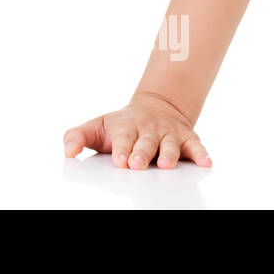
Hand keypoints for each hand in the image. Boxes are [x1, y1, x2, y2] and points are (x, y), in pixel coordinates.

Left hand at [63, 93, 211, 168]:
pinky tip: (206, 162)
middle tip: (136, 165)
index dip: (121, 148)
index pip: (123, 137)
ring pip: (170, 144)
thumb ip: (78, 137)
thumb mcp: (97, 127)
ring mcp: (168, 133)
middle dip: (141, 153)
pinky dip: (201, 153)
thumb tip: (67, 151)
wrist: (155, 107)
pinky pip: (196, 146)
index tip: (119, 160)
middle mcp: (149, 128)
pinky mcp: (186, 139)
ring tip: (165, 165)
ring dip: (169, 154)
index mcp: (126, 126)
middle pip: (146, 142)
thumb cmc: (122, 125)